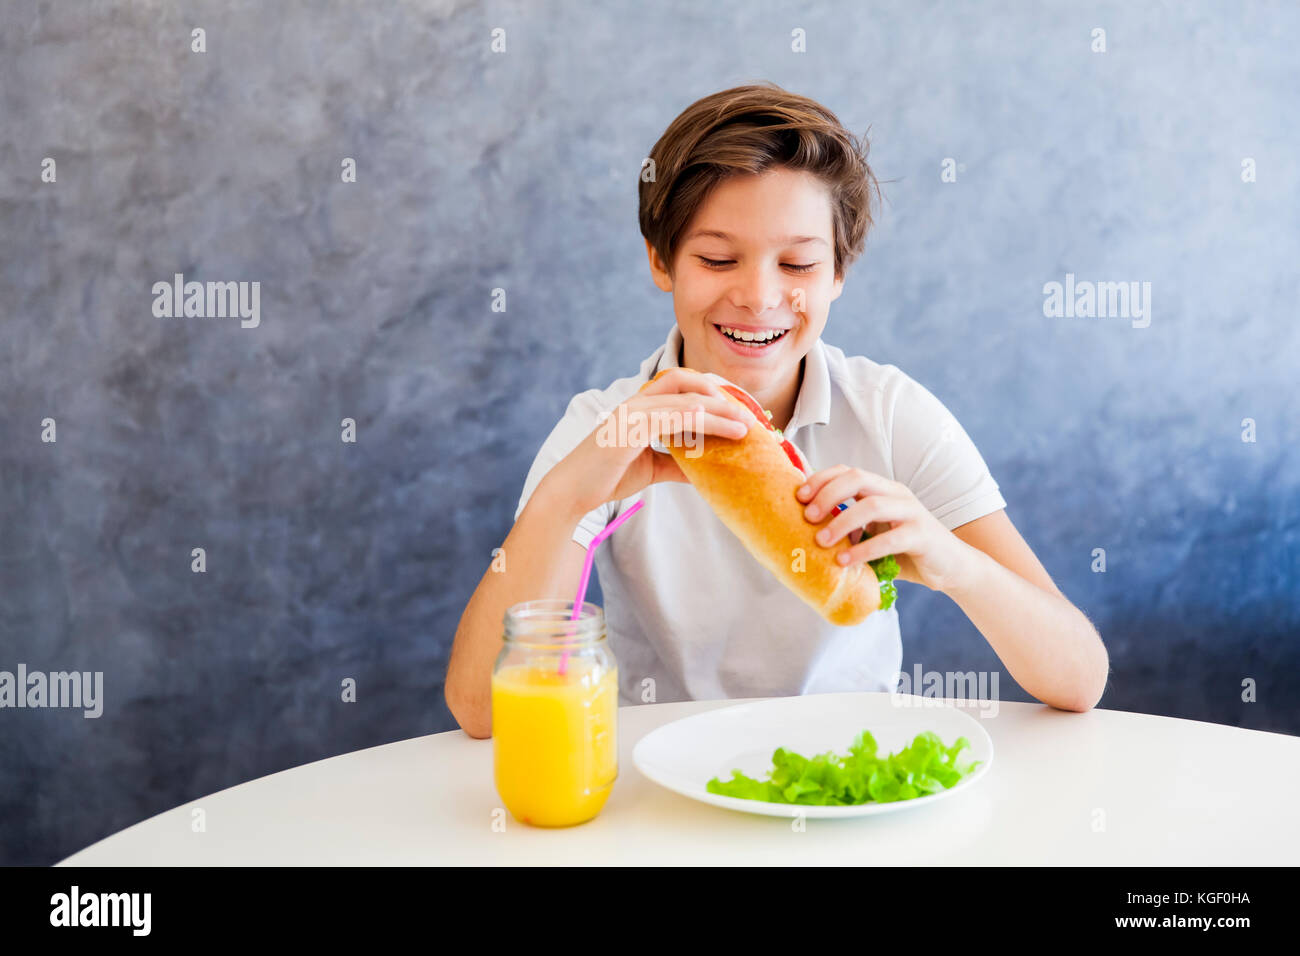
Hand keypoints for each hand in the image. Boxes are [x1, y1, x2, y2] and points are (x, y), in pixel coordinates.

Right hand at [550, 368, 753, 514]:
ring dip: (719, 411)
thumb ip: (679, 464)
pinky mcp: (627, 430)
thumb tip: (710, 472)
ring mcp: (631, 414)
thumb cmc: (607, 477)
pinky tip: (718, 428)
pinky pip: (670, 418)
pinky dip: (698, 420)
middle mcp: (637, 403)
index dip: (712, 392)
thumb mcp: (652, 469)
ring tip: (745, 427)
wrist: (572, 493)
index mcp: (641, 406)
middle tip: (749, 417)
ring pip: (684, 401)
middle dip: (721, 396)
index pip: (681, 385)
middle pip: (686, 381)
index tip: (738, 410)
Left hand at [796, 465, 968, 592]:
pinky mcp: (922, 535)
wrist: (950, 568)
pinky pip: (891, 538)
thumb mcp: (871, 535)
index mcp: (881, 489)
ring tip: (821, 541)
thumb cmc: (904, 552)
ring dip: (842, 522)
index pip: (846, 471)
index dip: (820, 479)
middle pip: (857, 478)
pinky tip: (845, 561)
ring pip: (872, 505)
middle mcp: (896, 493)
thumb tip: (805, 533)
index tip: (798, 497)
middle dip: (827, 493)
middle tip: (808, 517)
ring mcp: (911, 512)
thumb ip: (848, 529)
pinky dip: (864, 549)